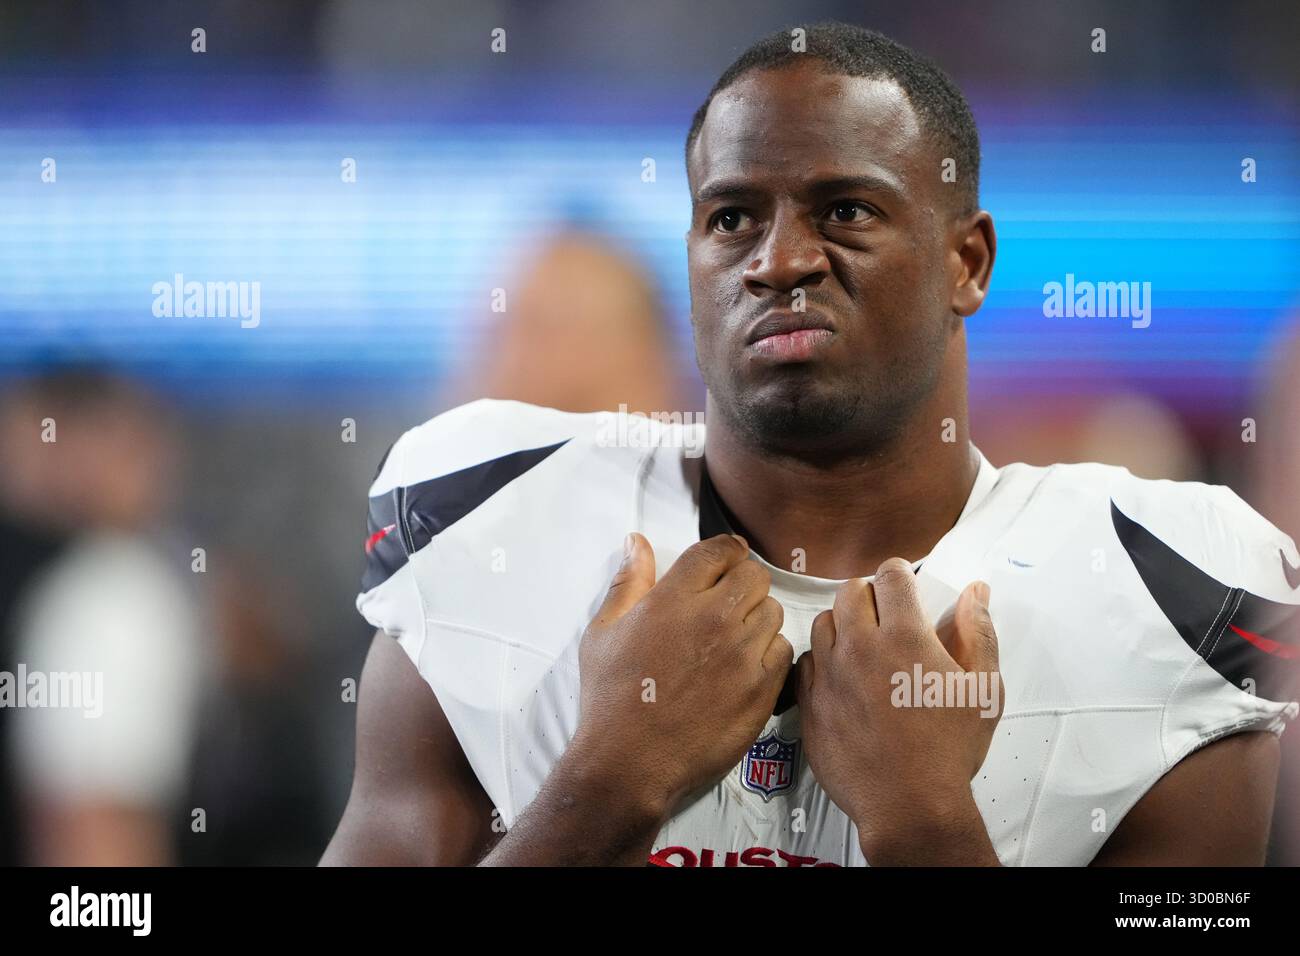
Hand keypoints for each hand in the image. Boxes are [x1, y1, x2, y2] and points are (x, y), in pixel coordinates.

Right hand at [571, 532, 793, 825]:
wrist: (630, 763)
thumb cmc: (610, 698)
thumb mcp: (603, 632)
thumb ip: (628, 582)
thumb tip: (637, 542)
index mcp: (674, 599)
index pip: (720, 550)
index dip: (726, 552)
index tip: (725, 563)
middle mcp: (714, 619)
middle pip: (754, 576)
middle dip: (742, 583)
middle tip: (727, 604)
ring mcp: (742, 654)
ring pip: (773, 612)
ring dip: (757, 618)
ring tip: (734, 639)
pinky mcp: (762, 688)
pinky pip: (784, 651)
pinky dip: (769, 653)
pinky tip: (745, 667)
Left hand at [796, 558, 1002, 863]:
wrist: (909, 805)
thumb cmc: (950, 751)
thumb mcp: (982, 690)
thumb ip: (979, 632)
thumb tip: (976, 592)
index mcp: (904, 637)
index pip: (889, 575)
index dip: (899, 574)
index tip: (904, 584)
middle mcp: (859, 647)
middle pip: (850, 592)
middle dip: (869, 595)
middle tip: (884, 615)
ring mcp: (829, 675)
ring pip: (823, 623)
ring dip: (842, 624)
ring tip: (861, 644)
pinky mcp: (809, 702)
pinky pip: (805, 662)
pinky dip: (821, 660)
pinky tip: (840, 676)